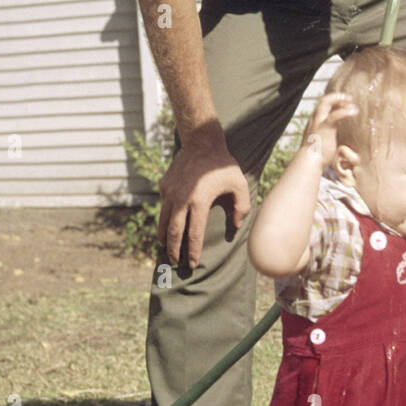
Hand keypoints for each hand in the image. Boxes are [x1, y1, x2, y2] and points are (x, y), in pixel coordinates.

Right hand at [158, 135, 251, 268]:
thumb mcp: (240, 185)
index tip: (193, 264)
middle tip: (176, 262)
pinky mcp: (164, 185)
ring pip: (163, 221)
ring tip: (166, 248)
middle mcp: (181, 199)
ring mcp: (170, 192)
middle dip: (174, 250)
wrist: (202, 142)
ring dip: (164, 237)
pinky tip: (168, 225)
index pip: (194, 234)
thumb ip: (242, 207)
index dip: (193, 251)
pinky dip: (164, 218)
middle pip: (173, 232)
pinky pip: (163, 206)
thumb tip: (236, 226)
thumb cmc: (224, 165)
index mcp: (199, 201)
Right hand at [301, 92, 358, 168]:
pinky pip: (335, 115)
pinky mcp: (325, 128)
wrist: (309, 162)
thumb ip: (328, 135)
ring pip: (326, 103)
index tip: (345, 103)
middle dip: (337, 97)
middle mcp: (315, 120)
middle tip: (350, 98)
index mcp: (315, 122)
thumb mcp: (322, 142)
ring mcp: (319, 122)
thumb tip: (335, 137)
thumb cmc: (317, 156)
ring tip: (353, 104)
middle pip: (324, 100)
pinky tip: (354, 111)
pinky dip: (345, 111)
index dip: (334, 102)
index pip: (323, 106)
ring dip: (341, 100)